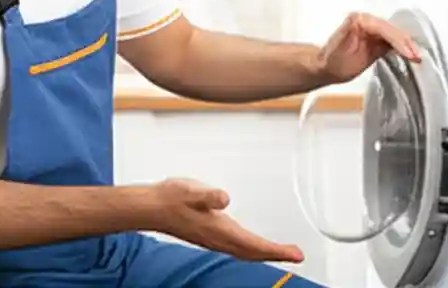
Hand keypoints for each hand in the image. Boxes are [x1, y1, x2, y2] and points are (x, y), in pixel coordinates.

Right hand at [150, 178, 303, 262]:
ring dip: (264, 253)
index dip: (276, 251)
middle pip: (253, 253)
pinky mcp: (210, 236)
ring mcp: (214, 240)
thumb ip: (208, 194)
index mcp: (220, 230)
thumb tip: (224, 198)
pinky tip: (253, 244)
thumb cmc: (172, 198)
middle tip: (296, 255)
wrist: (152, 208)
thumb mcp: (192, 190)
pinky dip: (252, 248)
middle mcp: (219, 239)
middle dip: (275, 255)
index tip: (295, 254)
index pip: (254, 245)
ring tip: (281, 252)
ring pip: (245, 252)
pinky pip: (237, 248)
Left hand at [318, 12, 420, 84]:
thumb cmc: (330, 59)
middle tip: (417, 56)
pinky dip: (403, 49)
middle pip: (393, 30)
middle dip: (406, 43)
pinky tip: (411, 56)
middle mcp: (368, 22)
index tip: (407, 51)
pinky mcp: (378, 42)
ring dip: (407, 46)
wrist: (326, 68)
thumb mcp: (338, 47)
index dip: (398, 40)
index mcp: (359, 20)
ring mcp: (374, 32)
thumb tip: (359, 23)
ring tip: (417, 57)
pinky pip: (394, 43)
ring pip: (396, 36)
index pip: (384, 28)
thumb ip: (349, 35)